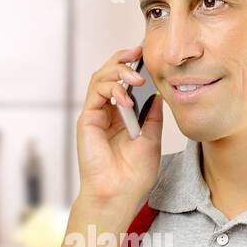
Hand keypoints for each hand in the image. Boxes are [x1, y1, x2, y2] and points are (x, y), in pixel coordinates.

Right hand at [75, 45, 163, 217]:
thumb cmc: (133, 174)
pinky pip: (96, 93)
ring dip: (119, 71)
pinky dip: (112, 89)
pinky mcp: (87, 120)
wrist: (118, 194)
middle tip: (139, 51)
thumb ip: (152, 114)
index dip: (134, 65)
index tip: (148, 55)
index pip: (124, 82)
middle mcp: (107, 112)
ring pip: (100, 78)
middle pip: (109, 74)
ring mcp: (95, 115)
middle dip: (123, 59)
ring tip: (136, 78)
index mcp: (122, 116)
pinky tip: (126, 98)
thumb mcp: (151, 139)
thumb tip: (159, 91)